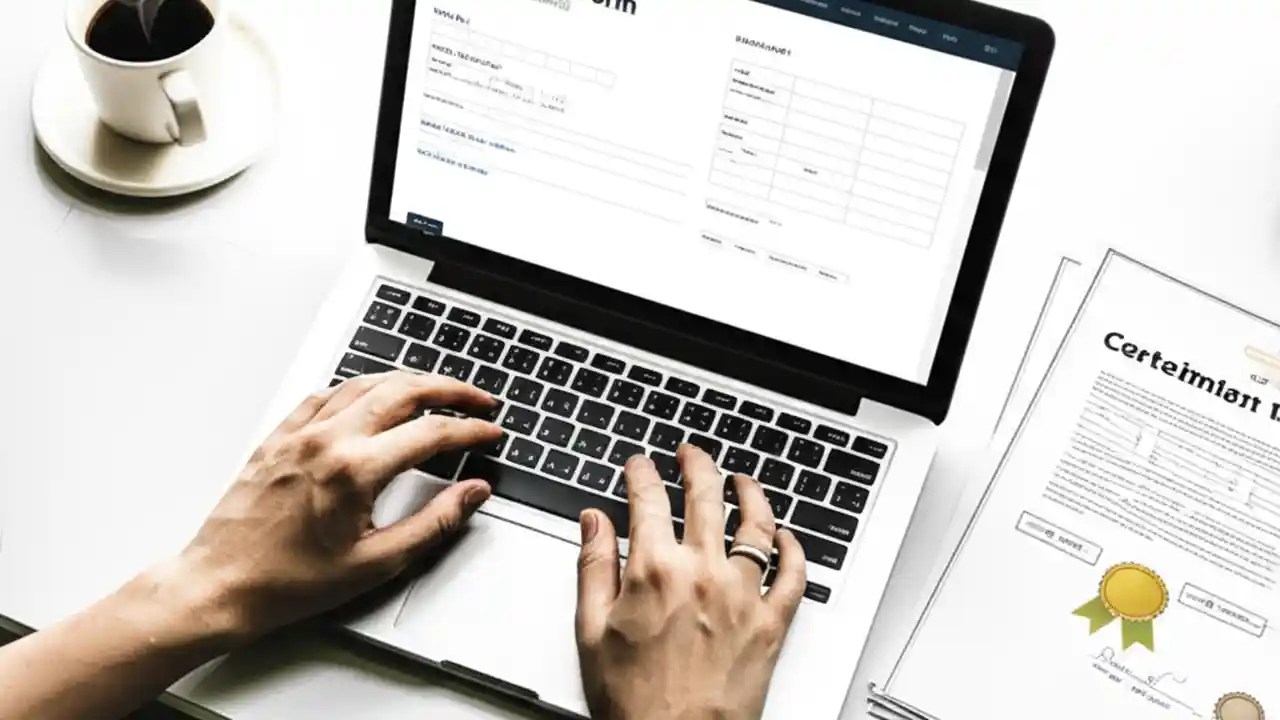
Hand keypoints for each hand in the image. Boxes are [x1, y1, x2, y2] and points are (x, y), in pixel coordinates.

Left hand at [164, 371, 501, 641]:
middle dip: (449, 389)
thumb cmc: (287, 583)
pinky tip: (369, 397)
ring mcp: (299, 434)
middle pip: (403, 391)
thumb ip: (433, 523)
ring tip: (435, 390)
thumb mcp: (375, 563)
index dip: (471, 430)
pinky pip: (324, 395)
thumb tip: (471, 494)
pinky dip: (358, 388)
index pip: (431, 433)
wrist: (219, 586)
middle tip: (478, 398)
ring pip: (365, 383)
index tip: (491, 433)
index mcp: (355, 470)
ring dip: (408, 381)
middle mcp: (327, 440)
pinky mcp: (278, 438)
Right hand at [575, 445, 805, 719]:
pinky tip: (785, 537)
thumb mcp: (591, 631)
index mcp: (654, 571)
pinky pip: (793, 574)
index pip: (648, 500)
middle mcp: (702, 572)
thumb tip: (593, 521)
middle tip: (690, 454)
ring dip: (750, 493)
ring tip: (743, 480)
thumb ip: (593, 566)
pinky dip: (792, 549)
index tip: (639, 465)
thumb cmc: (635, 702)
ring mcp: (742, 594)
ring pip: (755, 525)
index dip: (641, 473)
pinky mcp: (771, 622)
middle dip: (696, 465)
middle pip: (706, 497)